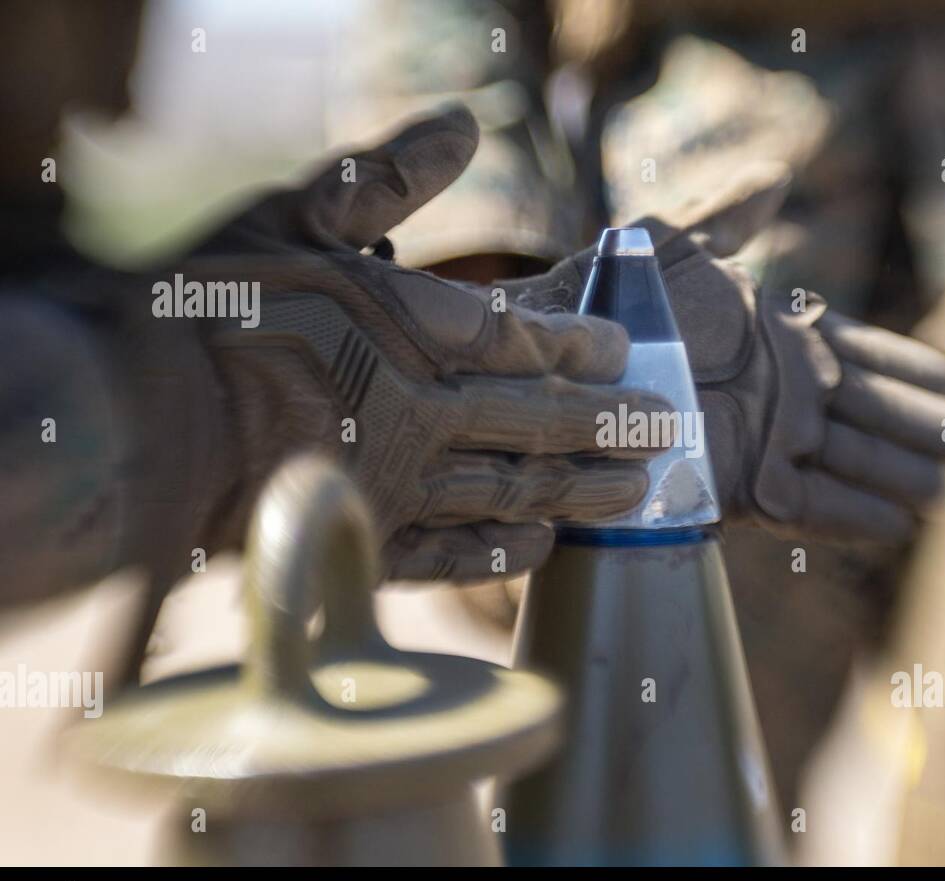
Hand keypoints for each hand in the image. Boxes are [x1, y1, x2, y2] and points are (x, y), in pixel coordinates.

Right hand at [178, 106, 670, 579]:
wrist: (136, 421)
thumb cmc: (210, 308)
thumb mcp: (297, 215)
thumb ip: (386, 175)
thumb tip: (463, 122)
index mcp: (416, 330)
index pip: (528, 340)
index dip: (583, 346)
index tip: (624, 349)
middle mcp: (425, 411)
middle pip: (543, 424)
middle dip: (613, 427)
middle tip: (667, 433)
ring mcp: (400, 482)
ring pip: (514, 490)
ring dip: (581, 491)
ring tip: (636, 493)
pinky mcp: (364, 536)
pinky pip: (451, 553)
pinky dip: (499, 552)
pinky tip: (540, 549)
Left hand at [503, 166, 944, 543]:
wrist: (555, 362)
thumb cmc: (604, 299)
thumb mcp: (669, 243)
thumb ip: (727, 217)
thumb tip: (773, 174)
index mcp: (776, 343)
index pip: (864, 360)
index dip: (915, 373)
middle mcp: (780, 397)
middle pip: (877, 417)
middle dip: (937, 432)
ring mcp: (762, 444)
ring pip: (856, 462)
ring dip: (909, 476)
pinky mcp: (734, 486)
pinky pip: (807, 506)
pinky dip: (851, 516)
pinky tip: (899, 527)